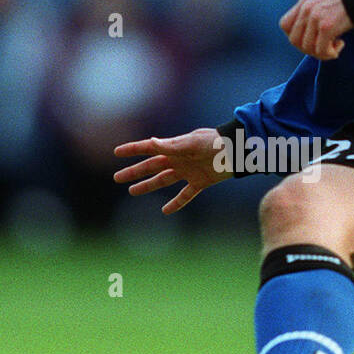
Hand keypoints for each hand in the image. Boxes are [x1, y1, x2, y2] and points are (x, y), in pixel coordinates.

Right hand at [113, 128, 230, 213]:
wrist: (237, 151)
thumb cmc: (214, 142)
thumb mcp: (192, 142)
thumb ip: (172, 145)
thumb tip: (151, 143)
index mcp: (174, 147)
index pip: (148, 148)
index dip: (132, 150)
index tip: (116, 152)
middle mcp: (178, 159)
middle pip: (151, 167)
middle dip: (134, 172)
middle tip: (117, 178)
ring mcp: (188, 171)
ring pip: (163, 180)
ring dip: (147, 186)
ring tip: (132, 192)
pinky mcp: (200, 182)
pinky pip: (185, 195)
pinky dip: (176, 203)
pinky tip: (165, 211)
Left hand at [279, 0, 352, 59]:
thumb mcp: (323, 0)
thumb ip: (312, 13)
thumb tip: (309, 35)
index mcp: (304, 2)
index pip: (285, 25)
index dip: (295, 36)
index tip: (310, 37)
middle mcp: (307, 9)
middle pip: (294, 40)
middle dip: (308, 48)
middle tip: (323, 46)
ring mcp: (315, 18)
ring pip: (307, 48)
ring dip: (320, 53)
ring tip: (334, 46)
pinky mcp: (326, 27)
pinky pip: (321, 50)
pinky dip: (329, 53)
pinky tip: (340, 45)